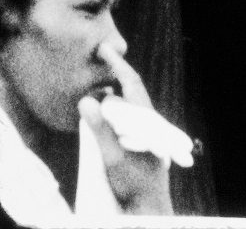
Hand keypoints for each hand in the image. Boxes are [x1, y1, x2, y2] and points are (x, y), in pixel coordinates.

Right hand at [83, 42, 172, 215]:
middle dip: (118, 69)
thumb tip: (89, 99)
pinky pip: (130, 113)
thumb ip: (100, 129)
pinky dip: (118, 102)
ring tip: (102, 72)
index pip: (130, 83)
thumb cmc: (132, 183)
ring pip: (132, 100)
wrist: (149, 205)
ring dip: (118, 84)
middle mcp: (149, 120)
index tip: (104, 48)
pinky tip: (109, 104)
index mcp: (144, 119)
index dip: (117, 64)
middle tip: (102, 54)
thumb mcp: (111, 157)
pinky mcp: (143, 139)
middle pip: (133, 87)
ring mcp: (147, 129)